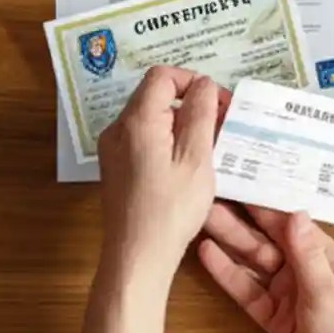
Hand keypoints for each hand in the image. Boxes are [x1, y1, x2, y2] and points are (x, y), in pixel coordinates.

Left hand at [98, 66, 228, 273]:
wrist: (137, 255)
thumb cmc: (171, 210)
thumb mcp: (196, 159)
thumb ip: (200, 115)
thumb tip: (205, 85)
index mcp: (137, 121)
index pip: (162, 77)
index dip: (193, 81)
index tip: (220, 104)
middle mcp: (117, 128)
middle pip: (155, 96)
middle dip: (190, 103)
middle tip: (220, 126)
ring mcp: (112, 149)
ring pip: (150, 118)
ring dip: (180, 123)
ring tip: (208, 147)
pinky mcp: (115, 167)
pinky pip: (143, 139)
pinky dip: (166, 141)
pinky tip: (186, 164)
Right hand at [198, 204, 333, 332]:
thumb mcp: (331, 293)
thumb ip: (308, 255)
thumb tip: (294, 213)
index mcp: (321, 253)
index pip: (284, 218)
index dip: (260, 198)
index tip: (236, 174)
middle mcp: (301, 266)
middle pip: (263, 237)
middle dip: (235, 216)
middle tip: (204, 192)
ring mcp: (287, 291)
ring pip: (252, 261)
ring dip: (227, 241)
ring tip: (198, 217)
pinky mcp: (276, 317)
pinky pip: (249, 292)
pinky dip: (230, 275)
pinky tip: (209, 255)